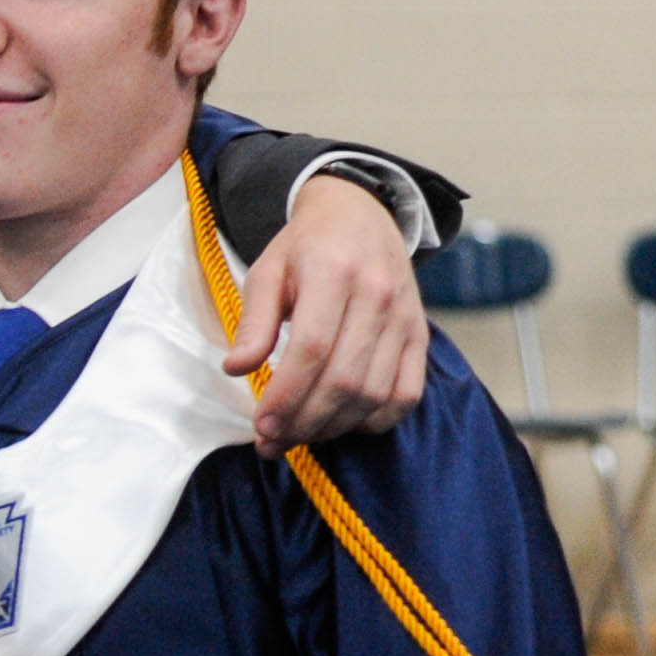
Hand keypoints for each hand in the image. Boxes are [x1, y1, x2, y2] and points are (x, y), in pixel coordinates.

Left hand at [230, 170, 432, 452]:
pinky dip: (375, 420)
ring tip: (297, 435)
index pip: (312, 348)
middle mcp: (377, 295)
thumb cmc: (305, 247)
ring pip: (374, 393)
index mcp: (333, 272)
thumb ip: (253, 321)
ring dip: (333, 427)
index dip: (286, 395)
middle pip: (344, 379)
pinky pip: (407, 394)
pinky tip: (341, 423)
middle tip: (272, 441)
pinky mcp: (419, 334)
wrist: (360, 214)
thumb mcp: (266, 271)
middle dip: (304, 422)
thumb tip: (236, 369)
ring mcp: (404, 317)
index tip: (261, 425)